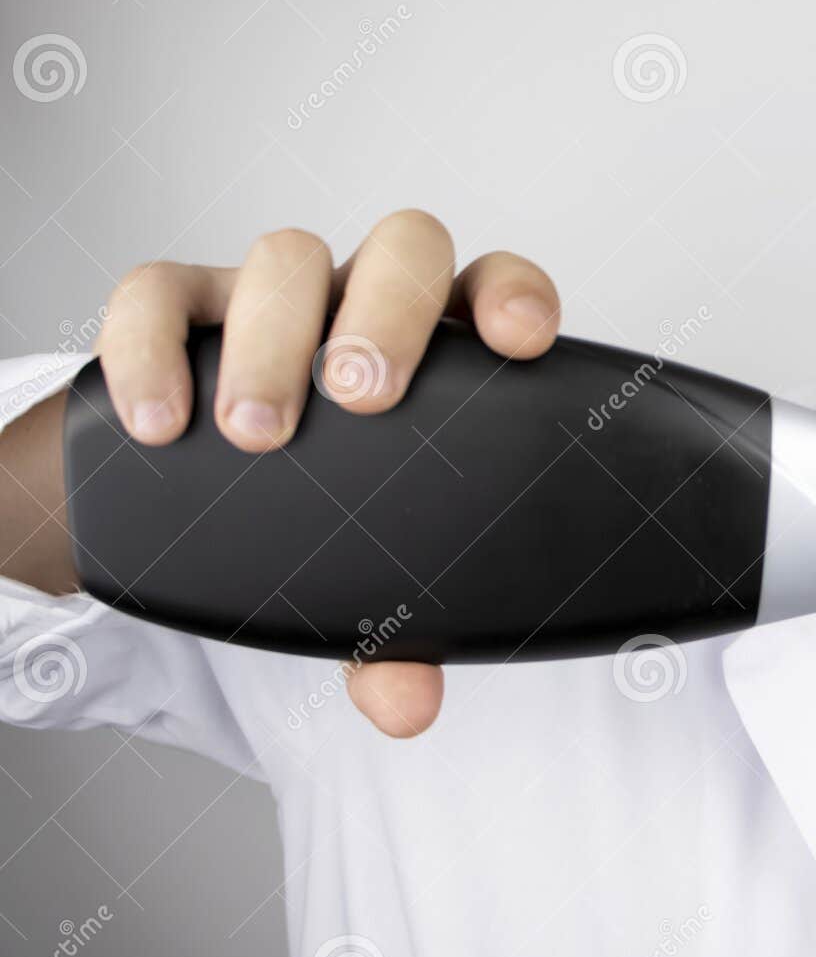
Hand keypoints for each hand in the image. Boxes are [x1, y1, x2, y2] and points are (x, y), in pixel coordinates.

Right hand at [94, 209, 559, 737]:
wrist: (189, 489)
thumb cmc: (317, 514)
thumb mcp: (364, 571)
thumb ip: (397, 640)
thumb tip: (407, 708)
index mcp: (439, 354)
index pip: (492, 287)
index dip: (514, 295)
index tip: (521, 342)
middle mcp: (362, 307)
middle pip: (403, 247)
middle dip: (387, 313)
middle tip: (362, 396)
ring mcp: (271, 300)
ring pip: (287, 256)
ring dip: (273, 343)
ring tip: (255, 437)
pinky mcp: (175, 311)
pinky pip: (155, 293)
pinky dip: (152, 351)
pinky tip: (160, 428)